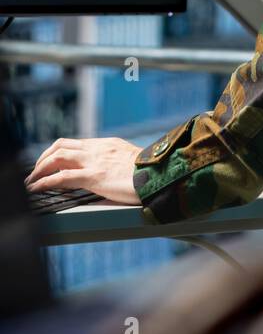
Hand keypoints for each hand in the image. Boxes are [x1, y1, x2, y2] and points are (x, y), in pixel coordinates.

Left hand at [24, 136, 140, 204]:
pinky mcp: (94, 176)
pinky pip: (62, 177)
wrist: (162, 175)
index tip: (50, 164)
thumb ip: (118, 161)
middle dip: (44, 158)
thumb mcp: (132, 160)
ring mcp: (95, 161)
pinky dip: (45, 182)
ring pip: (57, 157)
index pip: (75, 144)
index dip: (57, 153)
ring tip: (31, 182)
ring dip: (39, 169)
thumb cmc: (151, 173)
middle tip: (36, 172)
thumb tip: (114, 170)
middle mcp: (98, 149)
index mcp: (107, 144)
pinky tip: (36, 189)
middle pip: (61, 146)